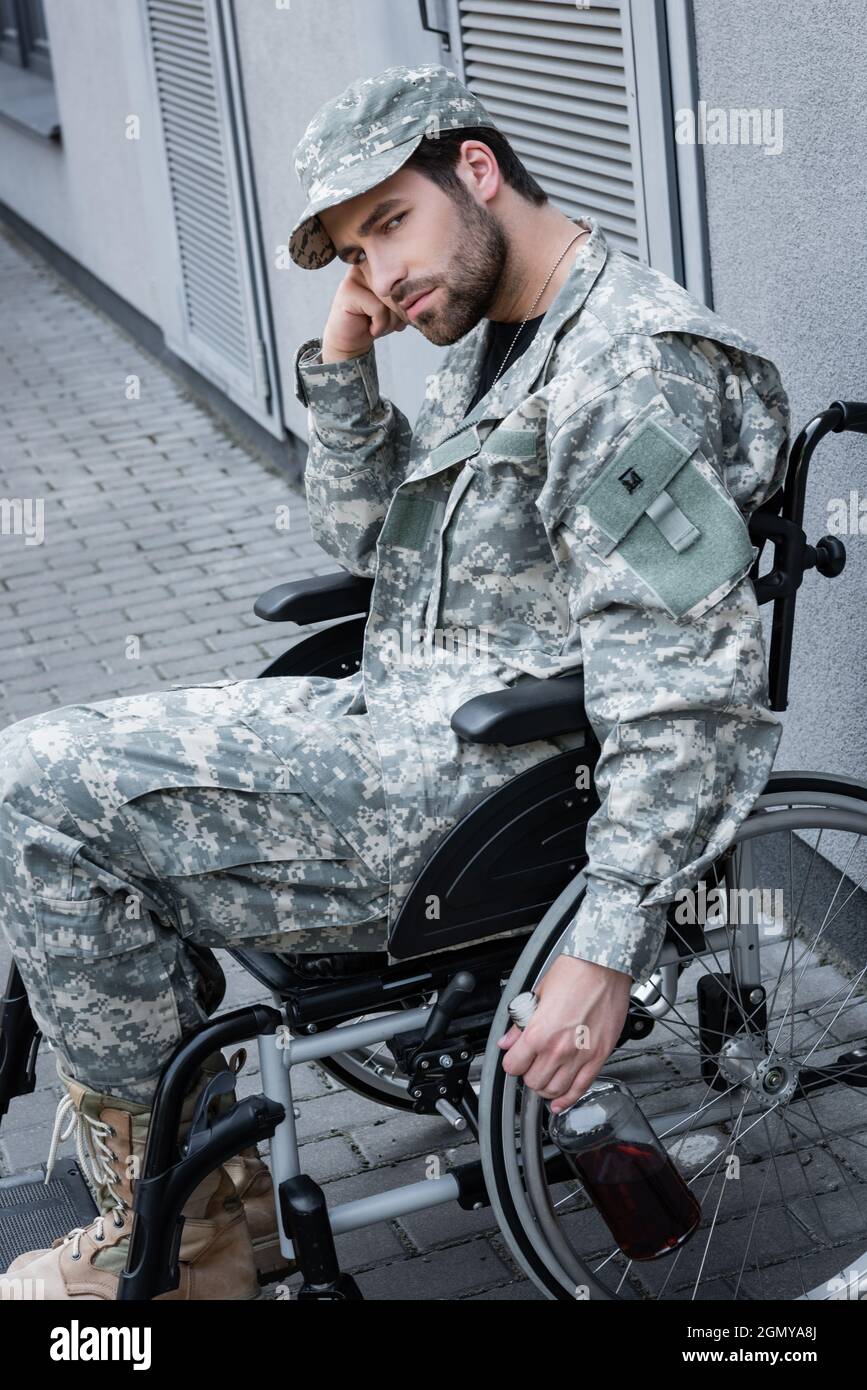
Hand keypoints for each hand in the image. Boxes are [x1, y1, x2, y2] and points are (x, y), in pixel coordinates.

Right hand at [321, 262, 407, 361]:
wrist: (351, 340)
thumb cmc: (376, 320)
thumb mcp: (396, 306)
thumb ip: (407, 294)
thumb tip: (418, 293)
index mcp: (380, 265)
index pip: (406, 277)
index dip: (408, 302)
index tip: (402, 317)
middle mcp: (367, 265)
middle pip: (399, 286)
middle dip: (400, 312)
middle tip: (393, 325)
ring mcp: (355, 276)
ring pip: (390, 298)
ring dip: (390, 321)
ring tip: (380, 326)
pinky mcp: (348, 290)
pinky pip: (379, 309)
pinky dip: (380, 326)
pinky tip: (371, 328)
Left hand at [496, 955, 632, 1112]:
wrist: (605, 966)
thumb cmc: (574, 972)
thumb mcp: (537, 993)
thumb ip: (520, 1022)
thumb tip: (507, 1040)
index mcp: (539, 1032)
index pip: (513, 1066)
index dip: (511, 1063)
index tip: (514, 1059)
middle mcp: (559, 1049)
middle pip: (533, 1082)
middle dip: (528, 1075)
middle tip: (531, 1065)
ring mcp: (581, 1056)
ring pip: (555, 1090)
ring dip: (546, 1088)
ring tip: (545, 1078)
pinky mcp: (599, 1057)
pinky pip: (581, 1088)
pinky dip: (568, 1100)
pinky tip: (560, 1102)